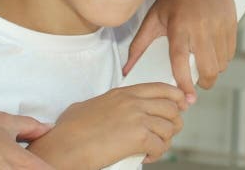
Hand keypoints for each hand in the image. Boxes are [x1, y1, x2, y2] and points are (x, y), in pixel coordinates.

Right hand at [29, 83, 185, 167]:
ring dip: (165, 140)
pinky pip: (161, 145)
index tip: (181, 104)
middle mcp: (133, 102)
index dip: (176, 96)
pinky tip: (147, 156)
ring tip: (153, 148)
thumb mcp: (89, 106)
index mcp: (123, 93)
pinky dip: (157, 153)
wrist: (64, 146)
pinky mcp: (138, 137)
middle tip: (168, 132)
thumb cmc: (69, 131)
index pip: (161, 88)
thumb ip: (106, 103)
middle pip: (171, 107)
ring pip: (169, 127)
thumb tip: (108, 109)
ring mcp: (137, 118)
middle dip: (174, 122)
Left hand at [123, 0, 244, 97]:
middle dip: (204, 82)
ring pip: (222, 63)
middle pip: (208, 69)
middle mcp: (200, 27)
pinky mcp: (232, 22)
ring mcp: (219, 25)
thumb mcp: (154, 17)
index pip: (181, 63)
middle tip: (198, 83)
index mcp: (178, 27)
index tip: (186, 97)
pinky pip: (231, 51)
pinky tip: (214, 52)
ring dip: (214, 69)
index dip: (184, 84)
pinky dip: (224, 58)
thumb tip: (126, 69)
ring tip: (205, 64)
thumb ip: (139, 45)